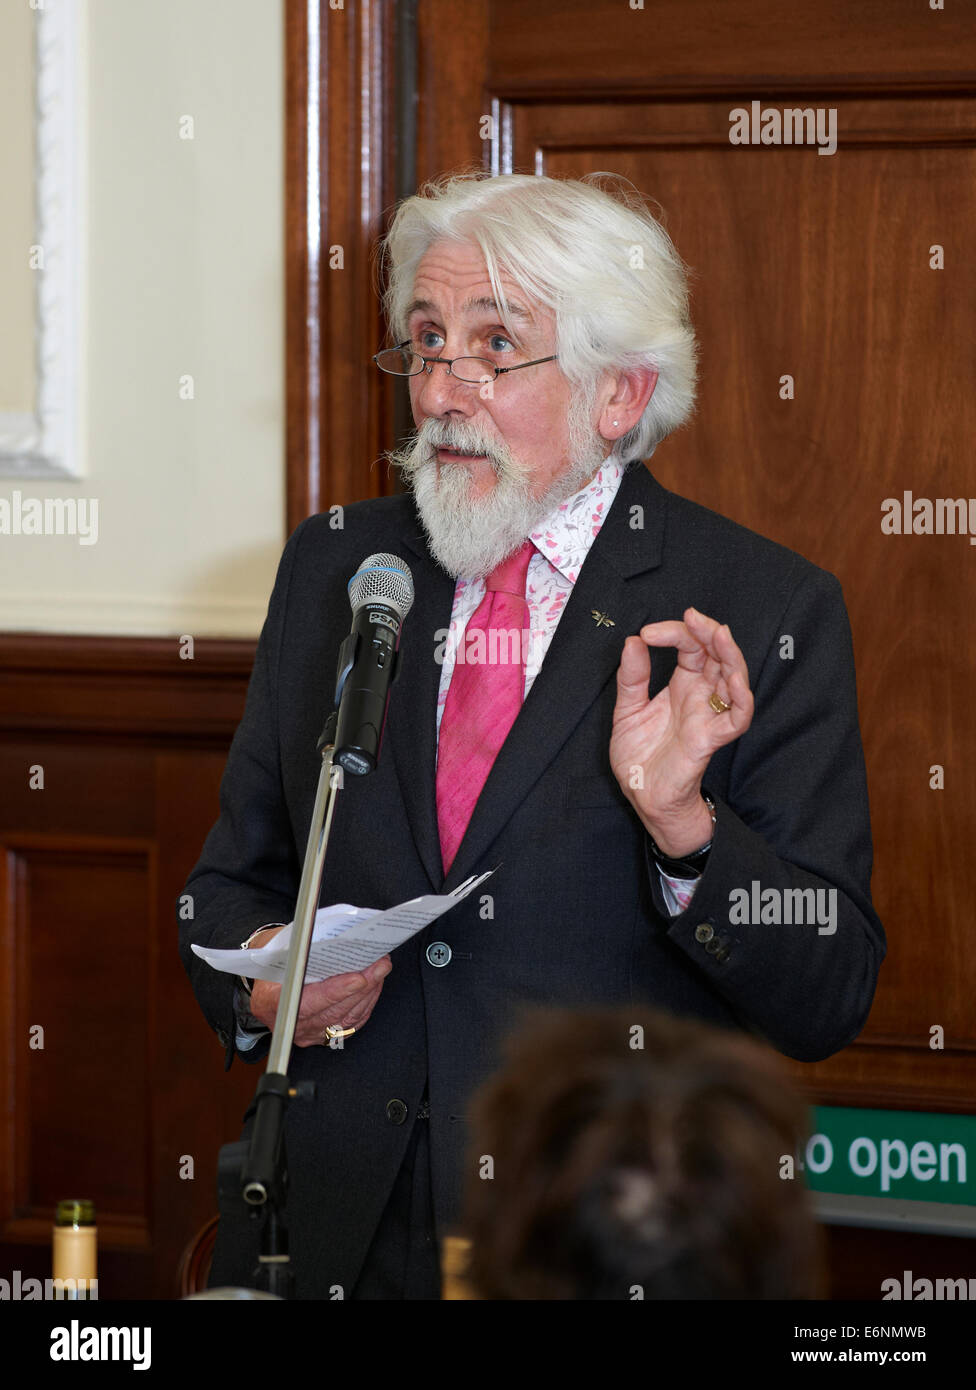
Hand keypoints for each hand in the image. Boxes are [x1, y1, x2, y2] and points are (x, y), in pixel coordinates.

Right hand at [247, 926, 391, 1046]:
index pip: (309, 1002)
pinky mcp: (322, 1035)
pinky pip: (350, 1024)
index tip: (359, 978)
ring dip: (368, 993)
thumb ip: (303, 950)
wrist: (266, 977)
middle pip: (333, 1011)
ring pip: (346, 1018)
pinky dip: (365, 1004)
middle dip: (363, 987)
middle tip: (381, 965)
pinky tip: (375, 986)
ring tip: (382, 970)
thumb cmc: (274, 959)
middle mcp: (290, 1023)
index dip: (337, 991)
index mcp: (271, 1003)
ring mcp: (307, 1033)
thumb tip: (337, 938)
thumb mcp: (279, 950)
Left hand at [610, 607, 753, 855]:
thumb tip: (633, 641)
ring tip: (719, 634)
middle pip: (717, 655)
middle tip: (693, 617)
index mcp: (682, 684)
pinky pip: (737, 717)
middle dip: (709, 632)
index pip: (690, 647)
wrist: (641, 794)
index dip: (675, 632)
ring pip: (734, 678)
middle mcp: (700, 695)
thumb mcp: (627, 709)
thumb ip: (632, 677)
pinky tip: (732, 680)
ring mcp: (709, 715)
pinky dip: (740, 697)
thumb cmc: (639, 755)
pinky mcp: (712, 738)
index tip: (648, 632)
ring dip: (730, 655)